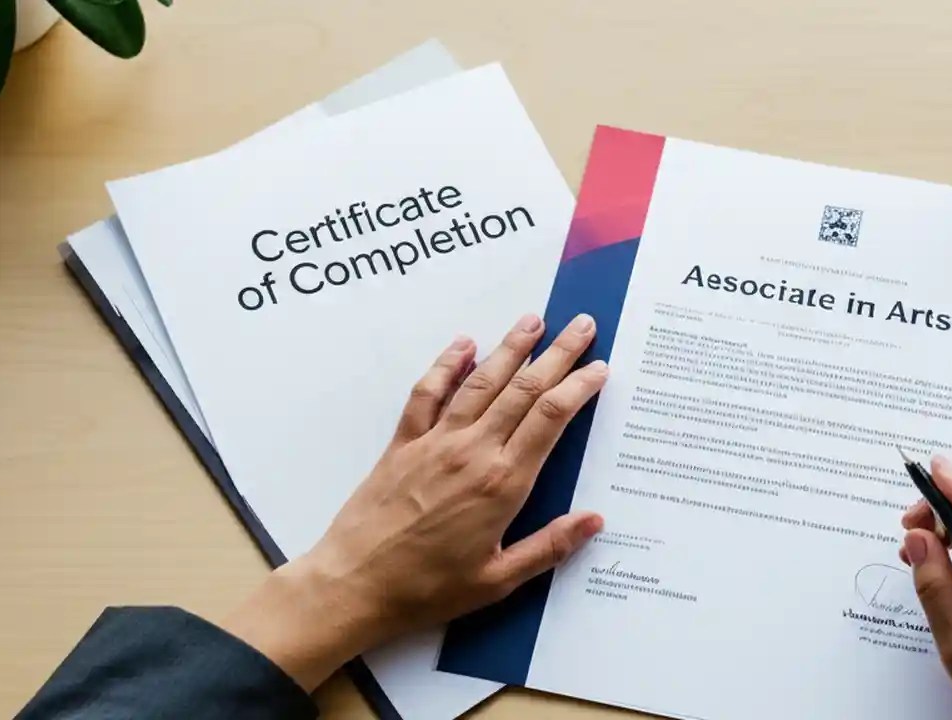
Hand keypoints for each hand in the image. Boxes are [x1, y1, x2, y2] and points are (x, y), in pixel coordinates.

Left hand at [219, 313, 608, 689]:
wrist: (353, 584)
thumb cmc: (426, 589)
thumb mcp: (498, 580)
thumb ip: (549, 547)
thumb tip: (594, 520)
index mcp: (502, 484)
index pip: (551, 418)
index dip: (578, 387)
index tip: (599, 368)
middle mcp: (472, 452)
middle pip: (524, 389)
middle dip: (557, 353)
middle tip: (582, 326)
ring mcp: (435, 442)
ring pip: (481, 382)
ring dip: (510, 347)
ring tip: (533, 321)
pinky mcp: (403, 444)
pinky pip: (428, 393)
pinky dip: (447, 365)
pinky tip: (463, 345)